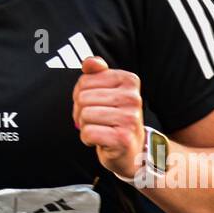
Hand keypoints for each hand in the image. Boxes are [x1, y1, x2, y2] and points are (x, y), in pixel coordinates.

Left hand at [72, 57, 144, 177]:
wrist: (131, 150)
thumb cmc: (115, 118)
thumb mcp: (107, 91)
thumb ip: (97, 73)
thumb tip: (89, 62)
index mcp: (129, 80)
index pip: (85, 80)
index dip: (80, 94)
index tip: (93, 104)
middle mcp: (133, 98)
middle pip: (82, 98)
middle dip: (80, 111)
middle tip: (94, 119)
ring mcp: (130, 118)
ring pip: (84, 115)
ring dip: (84, 125)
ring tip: (98, 129)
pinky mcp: (123, 138)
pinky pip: (88, 133)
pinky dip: (87, 138)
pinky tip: (100, 140)